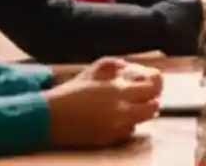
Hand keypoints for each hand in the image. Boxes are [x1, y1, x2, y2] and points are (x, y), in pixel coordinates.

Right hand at [45, 58, 161, 148]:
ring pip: (143, 120)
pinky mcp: (109, 140)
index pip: (154, 85)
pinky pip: (128, 132)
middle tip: (146, 95)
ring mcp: (117, 127)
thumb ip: (117, 66)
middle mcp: (122, 110)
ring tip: (131, 106)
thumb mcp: (94, 71)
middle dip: (153, 99)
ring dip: (141, 112)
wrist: (49, 117)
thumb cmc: (71, 91)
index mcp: (120, 90)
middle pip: (154, 106)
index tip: (154, 80)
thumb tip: (134, 67)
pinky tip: (116, 118)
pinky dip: (127, 125)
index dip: (157, 82)